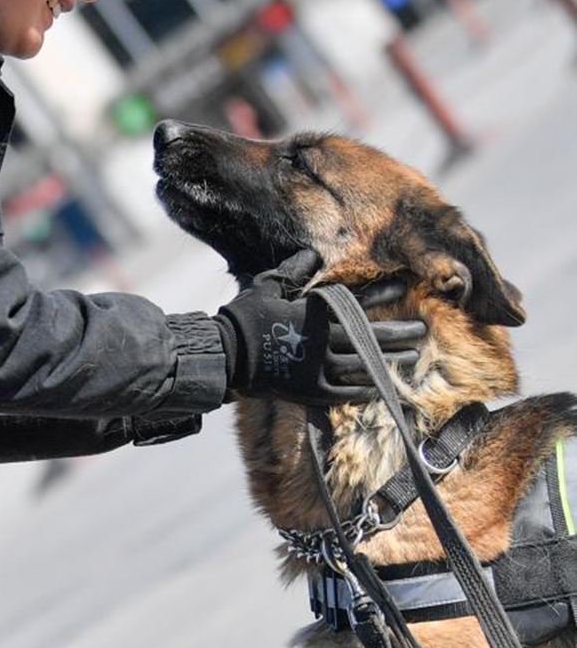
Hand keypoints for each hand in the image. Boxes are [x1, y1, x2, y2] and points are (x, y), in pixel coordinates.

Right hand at [212, 250, 425, 404]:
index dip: (380, 297)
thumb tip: (314, 255)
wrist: (225, 356)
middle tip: (422, 331)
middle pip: (368, 337)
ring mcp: (318, 368)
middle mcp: (322, 340)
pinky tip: (381, 387)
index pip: (355, 302)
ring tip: (412, 359)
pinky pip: (345, 392)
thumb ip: (294, 272)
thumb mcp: (268, 286)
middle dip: (398, 333)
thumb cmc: (245, 316)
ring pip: (363, 364)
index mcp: (313, 312)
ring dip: (388, 361)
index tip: (402, 291)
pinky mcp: (310, 391)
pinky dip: (364, 389)